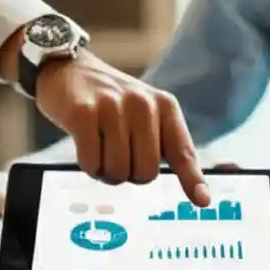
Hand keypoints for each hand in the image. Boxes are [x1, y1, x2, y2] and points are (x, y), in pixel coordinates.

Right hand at [36, 52, 209, 205]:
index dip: (192, 179)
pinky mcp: (83, 113)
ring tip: (99, 146)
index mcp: (164, 105)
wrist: (66, 68)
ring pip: (117, 171)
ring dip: (105, 170)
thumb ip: (161, 142)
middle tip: (115, 153)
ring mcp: (112, 107)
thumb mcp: (143, 111)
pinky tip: (84, 144)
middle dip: (128, 174)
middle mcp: (142, 104)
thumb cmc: (108, 101)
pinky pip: (91, 163)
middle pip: (145, 172)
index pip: (182, 150)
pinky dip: (87, 164)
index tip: (203, 201)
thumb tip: (190, 188)